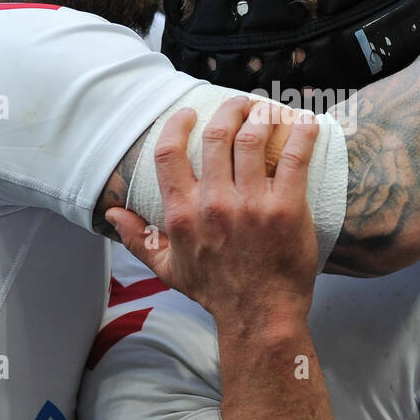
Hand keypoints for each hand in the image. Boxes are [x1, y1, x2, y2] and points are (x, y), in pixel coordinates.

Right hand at [106, 98, 320, 334]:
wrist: (260, 315)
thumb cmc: (216, 291)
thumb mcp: (168, 268)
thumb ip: (138, 238)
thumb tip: (114, 213)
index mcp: (182, 214)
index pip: (169, 153)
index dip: (177, 124)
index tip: (190, 113)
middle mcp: (213, 204)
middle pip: (217, 135)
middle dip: (230, 110)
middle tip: (241, 104)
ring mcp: (251, 204)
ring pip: (253, 139)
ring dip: (261, 115)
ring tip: (267, 110)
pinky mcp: (286, 207)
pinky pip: (294, 158)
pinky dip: (301, 134)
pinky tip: (305, 123)